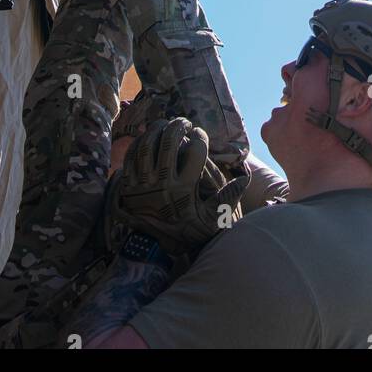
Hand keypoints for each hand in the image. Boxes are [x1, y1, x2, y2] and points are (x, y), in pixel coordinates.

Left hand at [103, 117, 249, 256]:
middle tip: (184, 122)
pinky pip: (131, 155)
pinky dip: (139, 142)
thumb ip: (228, 198)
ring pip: (147, 145)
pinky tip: (148, 137)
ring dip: (157, 129)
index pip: (195, 151)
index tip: (200, 133)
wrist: (154, 249)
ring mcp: (143, 183)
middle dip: (178, 126)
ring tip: (166, 124)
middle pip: (169, 142)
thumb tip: (244, 177)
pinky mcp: (128, 185)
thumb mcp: (211, 220)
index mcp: (184, 189)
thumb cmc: (186, 231)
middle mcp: (162, 184)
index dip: (200, 137)